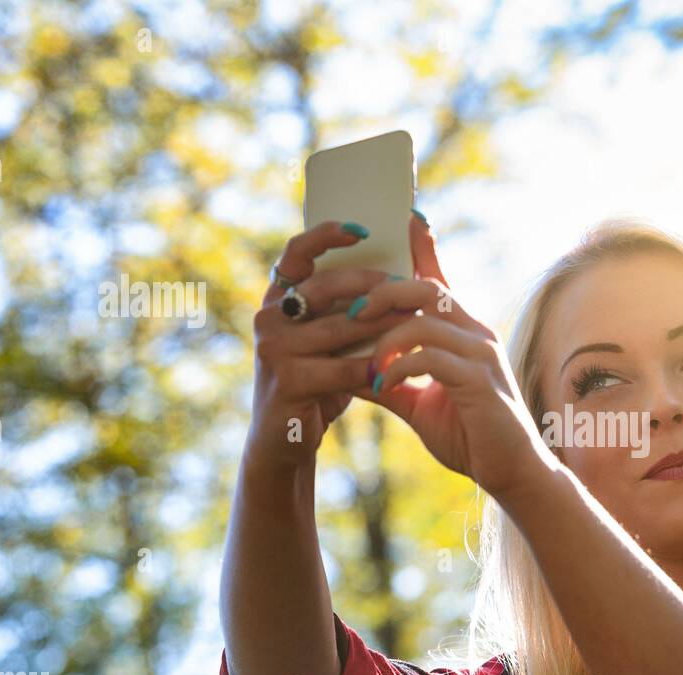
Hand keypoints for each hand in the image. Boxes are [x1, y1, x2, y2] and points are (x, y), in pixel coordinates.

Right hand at [244, 217, 424, 473]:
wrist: (284, 439)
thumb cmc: (315, 382)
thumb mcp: (327, 340)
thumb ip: (346, 309)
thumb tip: (398, 272)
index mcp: (277, 299)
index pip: (296, 253)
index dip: (326, 235)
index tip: (362, 228)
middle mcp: (268, 317)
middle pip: (324, 286)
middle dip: (369, 285)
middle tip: (405, 286)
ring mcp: (273, 349)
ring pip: (338, 328)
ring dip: (380, 325)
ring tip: (414, 323)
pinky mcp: (286, 381)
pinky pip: (341, 369)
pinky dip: (371, 368)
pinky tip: (394, 368)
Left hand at [349, 216, 552, 504]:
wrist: (510, 473)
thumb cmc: (470, 438)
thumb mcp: (419, 404)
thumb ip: (390, 381)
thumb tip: (349, 370)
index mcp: (464, 333)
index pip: (439, 279)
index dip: (422, 247)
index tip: (404, 217)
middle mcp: (476, 333)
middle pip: (427, 288)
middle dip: (383, 293)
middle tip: (351, 313)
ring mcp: (480, 354)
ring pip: (425, 318)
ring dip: (386, 337)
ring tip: (367, 363)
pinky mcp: (478, 380)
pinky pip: (430, 355)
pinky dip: (399, 366)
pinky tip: (383, 384)